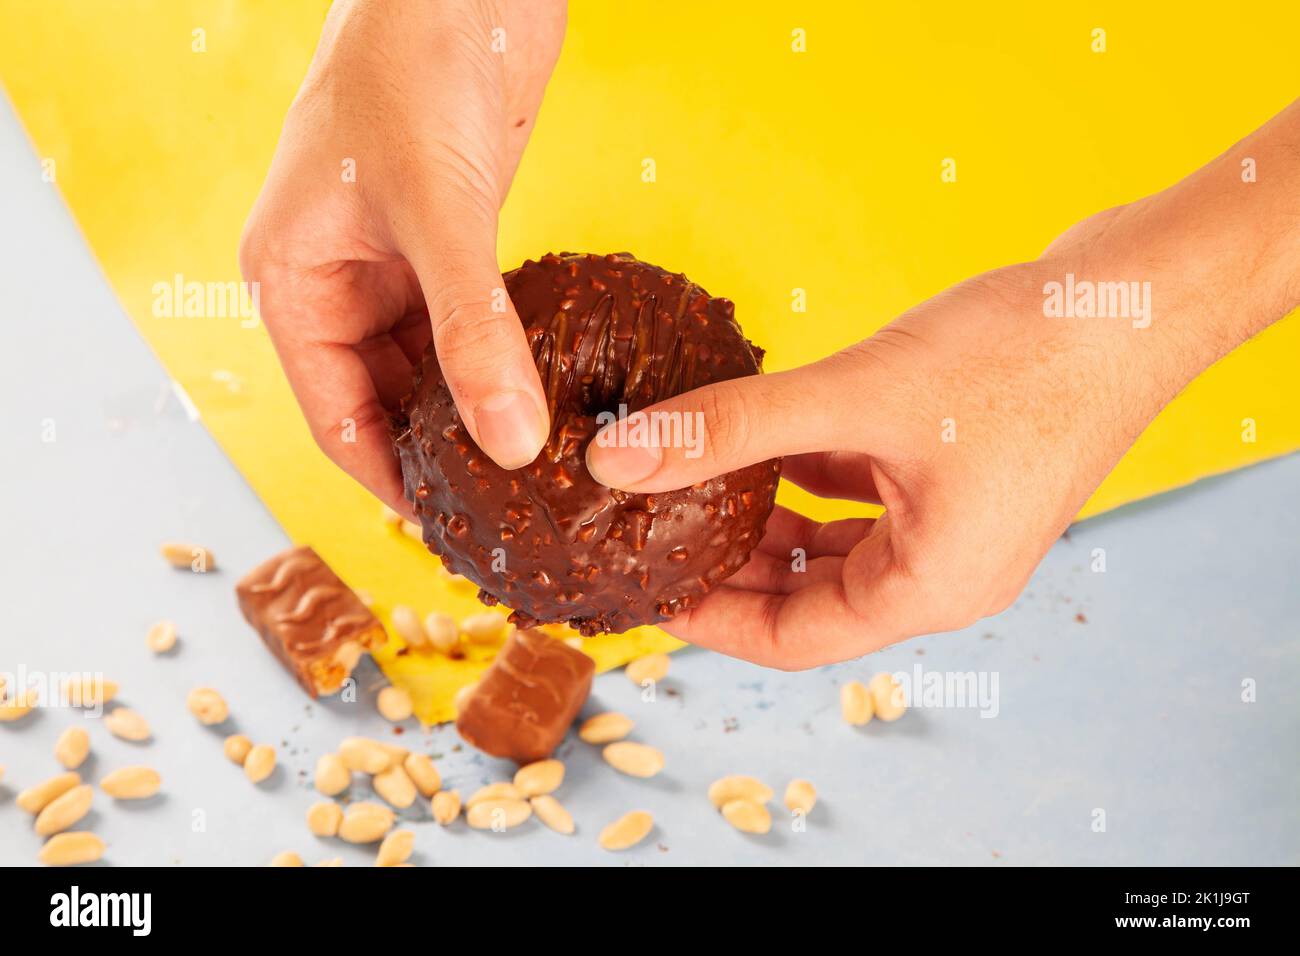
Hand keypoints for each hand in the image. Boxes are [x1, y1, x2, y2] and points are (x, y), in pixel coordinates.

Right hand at [240, 0, 566, 512]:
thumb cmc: (411, 70)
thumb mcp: (440, 215)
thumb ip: (474, 331)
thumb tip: (511, 441)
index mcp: (293, 283)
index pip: (337, 417)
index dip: (391, 481)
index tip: (449, 531)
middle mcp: (337, 284)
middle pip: (385, 402)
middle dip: (441, 456)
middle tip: (505, 514)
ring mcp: (394, 266)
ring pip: (432, 370)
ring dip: (478, 413)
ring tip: (533, 474)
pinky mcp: (448, 245)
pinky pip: (469, 327)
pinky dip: (502, 363)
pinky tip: (546, 398)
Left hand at [586, 99, 1299, 668]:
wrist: (1138, 295)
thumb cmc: (1024, 358)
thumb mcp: (854, 397)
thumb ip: (729, 429)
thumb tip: (616, 463)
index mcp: (929, 589)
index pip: (789, 639)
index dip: (708, 620)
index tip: (643, 588)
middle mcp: (942, 572)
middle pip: (807, 595)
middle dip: (728, 566)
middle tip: (651, 533)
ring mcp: (953, 523)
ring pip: (832, 540)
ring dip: (765, 515)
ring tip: (691, 484)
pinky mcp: (957, 472)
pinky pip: (861, 491)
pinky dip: (808, 471)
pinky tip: (762, 434)